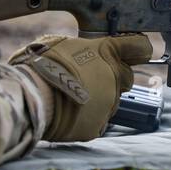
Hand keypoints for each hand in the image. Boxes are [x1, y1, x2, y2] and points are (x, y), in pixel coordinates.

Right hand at [8, 34, 152, 141]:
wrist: (31, 96)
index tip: (137, 50)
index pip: (139, 47)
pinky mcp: (97, 126)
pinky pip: (96, 122)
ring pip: (110, 101)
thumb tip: (83, 50)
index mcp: (107, 52)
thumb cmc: (40, 64)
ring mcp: (109, 104)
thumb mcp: (60, 43)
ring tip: (71, 97)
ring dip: (96, 99)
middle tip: (89, 79)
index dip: (137, 48)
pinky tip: (67, 114)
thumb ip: (83, 48)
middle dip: (114, 77)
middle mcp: (114, 78)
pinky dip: (85, 119)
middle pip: (126, 77)